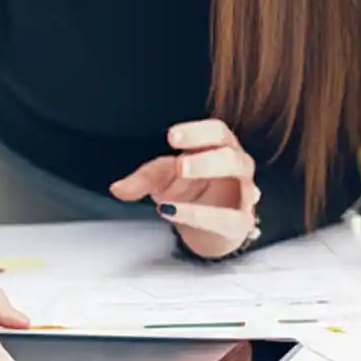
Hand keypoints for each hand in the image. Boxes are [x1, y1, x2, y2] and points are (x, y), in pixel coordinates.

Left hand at [110, 119, 259, 258]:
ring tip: (181, 181)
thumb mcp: (164, 179)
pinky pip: (228, 219)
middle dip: (205, 159)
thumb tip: (116, 189)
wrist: (211, 228)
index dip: (197, 132)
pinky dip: (200, 216)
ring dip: (210, 185)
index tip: (172, 137)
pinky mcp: (240, 223)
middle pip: (230, 155)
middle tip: (180, 164)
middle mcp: (237, 166)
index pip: (217, 132)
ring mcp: (244, 195)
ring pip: (239, 185)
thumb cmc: (192, 191)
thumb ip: (142, 180)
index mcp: (220, 147)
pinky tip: (174, 212)